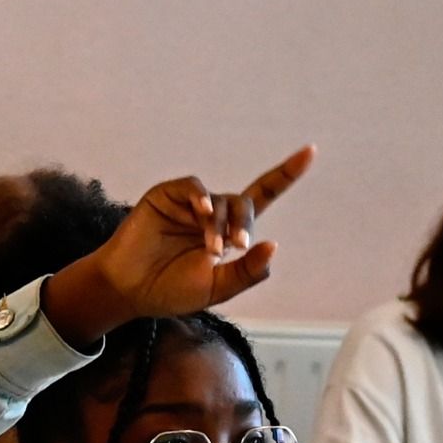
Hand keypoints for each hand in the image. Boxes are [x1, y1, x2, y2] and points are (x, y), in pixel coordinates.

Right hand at [44, 145, 314, 344]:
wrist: (131, 292)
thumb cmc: (172, 290)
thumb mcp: (218, 289)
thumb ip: (247, 272)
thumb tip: (273, 246)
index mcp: (228, 231)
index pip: (263, 196)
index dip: (286, 174)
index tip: (310, 151)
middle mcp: (212, 212)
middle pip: (244, 203)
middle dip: (244, 225)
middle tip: (234, 248)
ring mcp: (189, 203)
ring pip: (220, 200)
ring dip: (220, 225)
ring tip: (212, 251)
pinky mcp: (166, 196)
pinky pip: (193, 187)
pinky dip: (202, 197)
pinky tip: (204, 212)